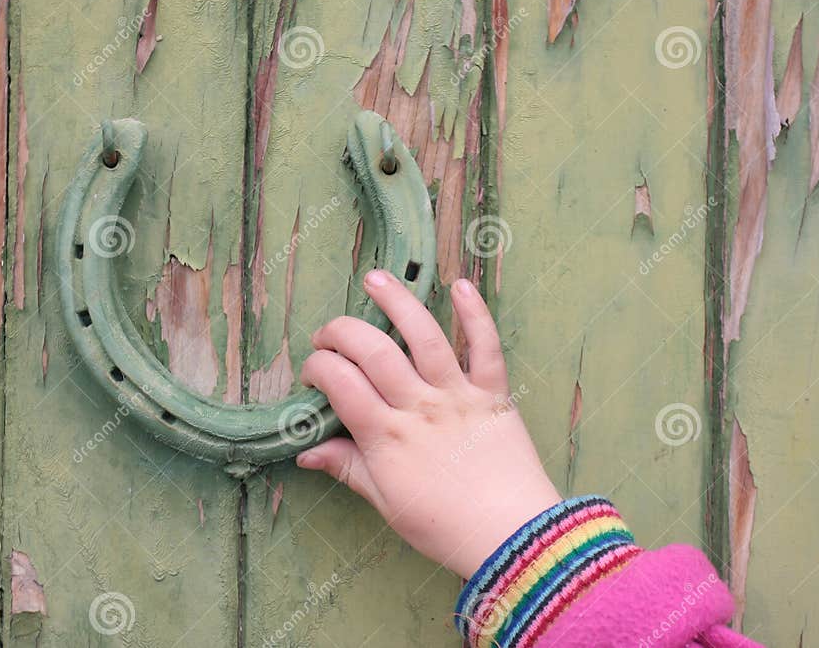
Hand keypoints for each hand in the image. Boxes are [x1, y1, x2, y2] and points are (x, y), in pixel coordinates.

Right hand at [298, 269, 561, 578]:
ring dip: (397, 303)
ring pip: (423, 338)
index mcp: (387, 437)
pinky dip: (476, 314)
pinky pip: (486, 347)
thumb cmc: (445, 527)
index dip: (319, 368)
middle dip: (342, 332)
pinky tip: (461, 286)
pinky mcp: (493, 394)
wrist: (513, 538)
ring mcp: (458, 396)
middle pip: (373, 353)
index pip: (340, 385)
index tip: (314, 371)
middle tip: (329, 333)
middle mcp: (419, 407)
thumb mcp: (387, 504)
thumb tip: (305, 452)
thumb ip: (348, 469)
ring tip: (377, 280)